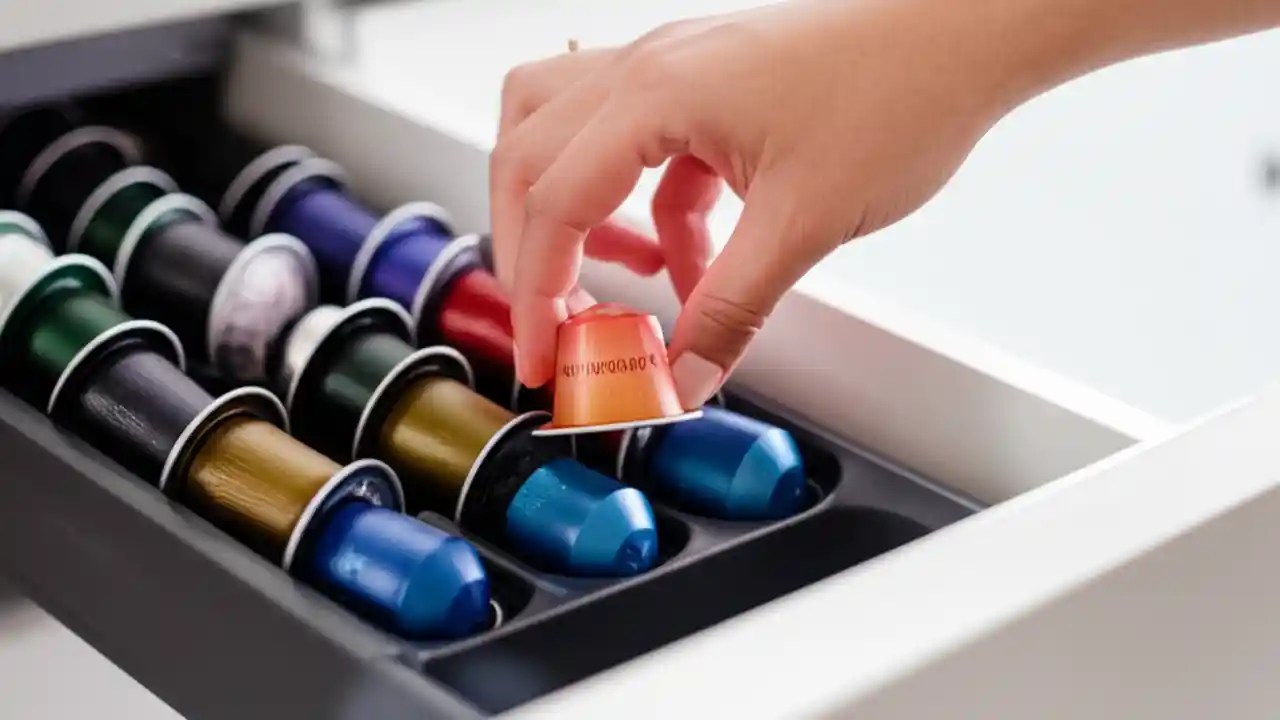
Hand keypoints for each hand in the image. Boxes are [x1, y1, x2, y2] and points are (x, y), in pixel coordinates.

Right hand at [492, 0, 1012, 406]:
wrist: (965, 34)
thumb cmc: (898, 92)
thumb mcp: (804, 224)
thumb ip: (731, 309)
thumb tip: (684, 377)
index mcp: (654, 95)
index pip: (553, 201)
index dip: (535, 291)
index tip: (542, 354)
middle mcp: (648, 69)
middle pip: (529, 157)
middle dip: (534, 248)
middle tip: (560, 320)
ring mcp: (674, 70)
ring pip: (566, 136)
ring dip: (579, 213)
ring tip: (634, 275)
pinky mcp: (706, 85)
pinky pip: (642, 149)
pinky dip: (651, 209)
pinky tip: (696, 255)